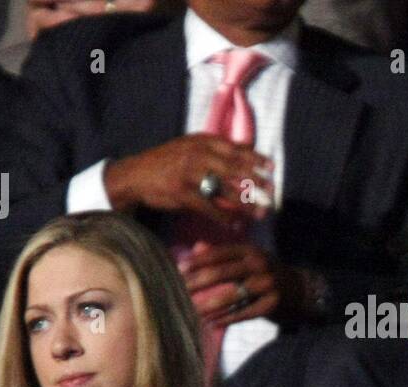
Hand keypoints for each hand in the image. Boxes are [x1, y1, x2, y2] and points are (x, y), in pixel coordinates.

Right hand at [103, 134, 273, 226]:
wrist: (135, 175)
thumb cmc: (167, 163)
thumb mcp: (189, 148)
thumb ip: (214, 151)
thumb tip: (245, 154)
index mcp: (202, 141)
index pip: (236, 148)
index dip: (256, 158)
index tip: (272, 167)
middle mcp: (198, 154)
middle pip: (235, 168)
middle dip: (256, 182)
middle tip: (272, 193)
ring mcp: (189, 173)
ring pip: (225, 189)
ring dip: (246, 203)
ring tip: (261, 213)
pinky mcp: (181, 193)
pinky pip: (209, 207)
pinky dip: (224, 217)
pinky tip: (235, 225)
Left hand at [180, 242, 314, 326]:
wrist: (300, 289)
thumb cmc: (266, 273)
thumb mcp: (248, 259)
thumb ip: (223, 254)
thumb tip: (196, 247)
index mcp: (250, 251)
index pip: (220, 254)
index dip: (198, 261)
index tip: (178, 269)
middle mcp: (260, 264)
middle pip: (223, 273)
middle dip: (198, 282)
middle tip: (179, 291)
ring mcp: (268, 284)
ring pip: (233, 295)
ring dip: (210, 304)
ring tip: (192, 311)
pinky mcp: (272, 304)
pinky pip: (244, 313)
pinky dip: (227, 319)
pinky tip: (212, 323)